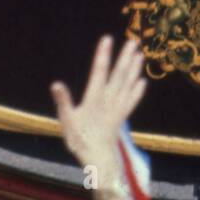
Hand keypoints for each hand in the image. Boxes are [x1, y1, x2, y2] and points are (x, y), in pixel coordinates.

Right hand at [50, 35, 146, 180]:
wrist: (98, 160)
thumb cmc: (79, 141)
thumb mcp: (66, 121)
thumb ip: (63, 102)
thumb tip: (56, 84)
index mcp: (94, 98)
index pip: (99, 72)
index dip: (103, 55)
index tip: (107, 39)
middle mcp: (109, 100)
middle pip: (119, 75)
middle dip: (125, 57)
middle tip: (133, 41)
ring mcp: (118, 108)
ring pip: (128, 84)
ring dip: (134, 69)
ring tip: (140, 54)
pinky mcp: (122, 116)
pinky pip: (132, 101)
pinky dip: (138, 90)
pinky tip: (143, 81)